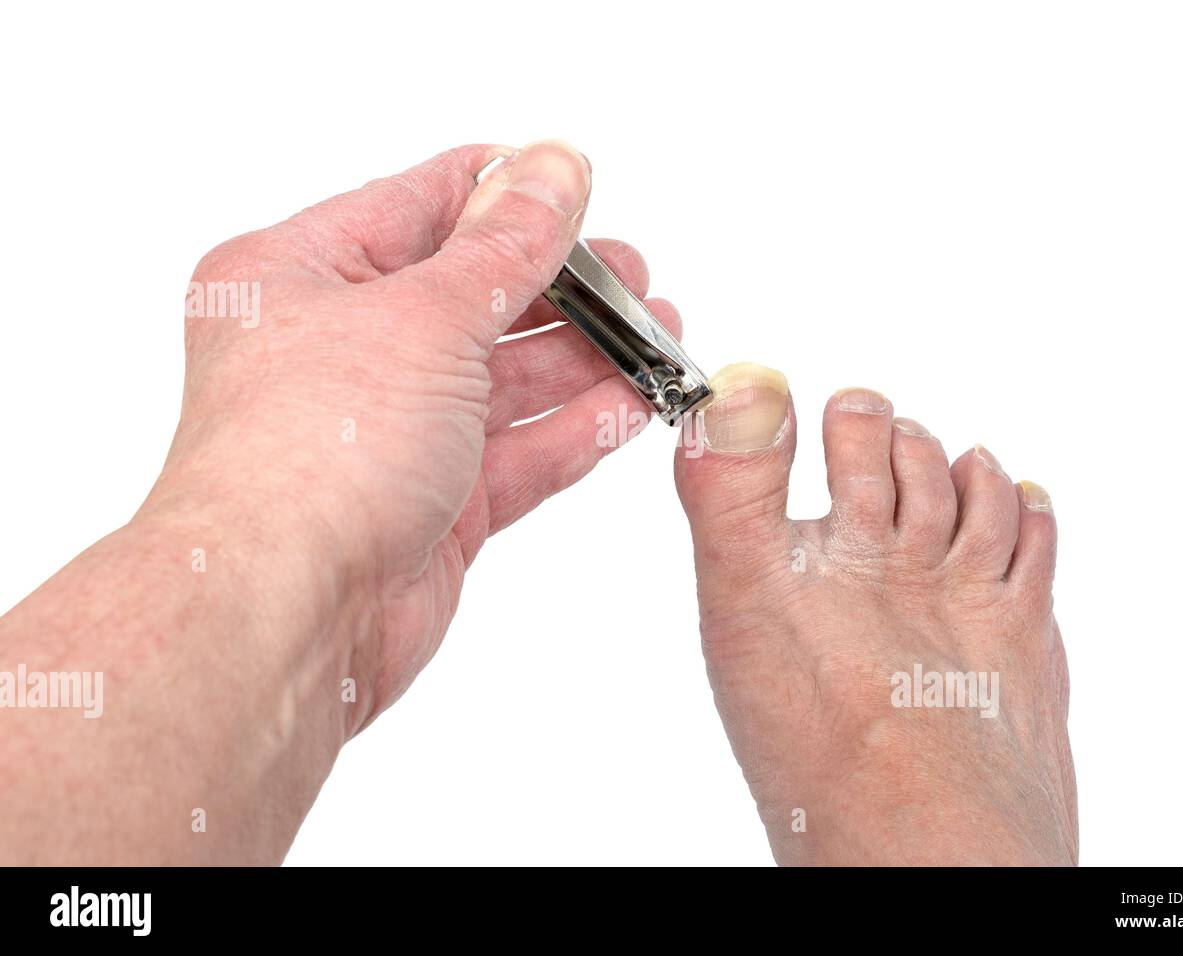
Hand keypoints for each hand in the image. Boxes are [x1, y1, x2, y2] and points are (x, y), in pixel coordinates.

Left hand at [148, 140, 680, 729]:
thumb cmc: (310, 457)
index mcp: (300, 275)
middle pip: (472, 296)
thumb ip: (505, 247)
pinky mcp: (431, 505)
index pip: (420, 206)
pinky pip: (517, 453)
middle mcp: (339, 350)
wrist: (287, 616)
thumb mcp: (424, 318)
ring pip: (503, 381)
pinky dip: (575, 430)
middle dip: (562, 287)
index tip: (581, 186)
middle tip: (636, 276)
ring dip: (584, 361)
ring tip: (659, 334)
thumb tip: (553, 166)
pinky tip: (634, 405)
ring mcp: (387, 432)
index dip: (506, 192)